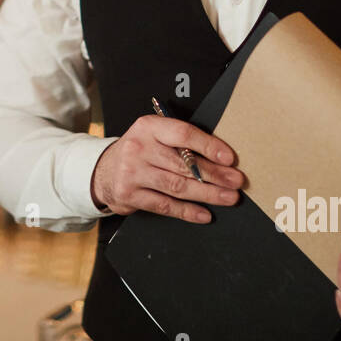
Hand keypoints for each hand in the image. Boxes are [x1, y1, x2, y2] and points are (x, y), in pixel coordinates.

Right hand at [90, 115, 242, 222]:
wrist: (104, 170)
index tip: (228, 158)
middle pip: (184, 164)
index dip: (208, 146)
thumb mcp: (154, 136)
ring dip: (207, 194)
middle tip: (236, 181)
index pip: (183, 134)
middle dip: (215, 174)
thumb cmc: (139, 151)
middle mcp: (139, 148)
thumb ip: (180, 142)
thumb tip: (220, 157)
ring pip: (177, 186)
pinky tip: (204, 213)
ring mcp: (133, 173)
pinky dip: (187, 211)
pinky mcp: (130, 195)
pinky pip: (165, 205)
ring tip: (228, 197)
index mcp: (148, 127)